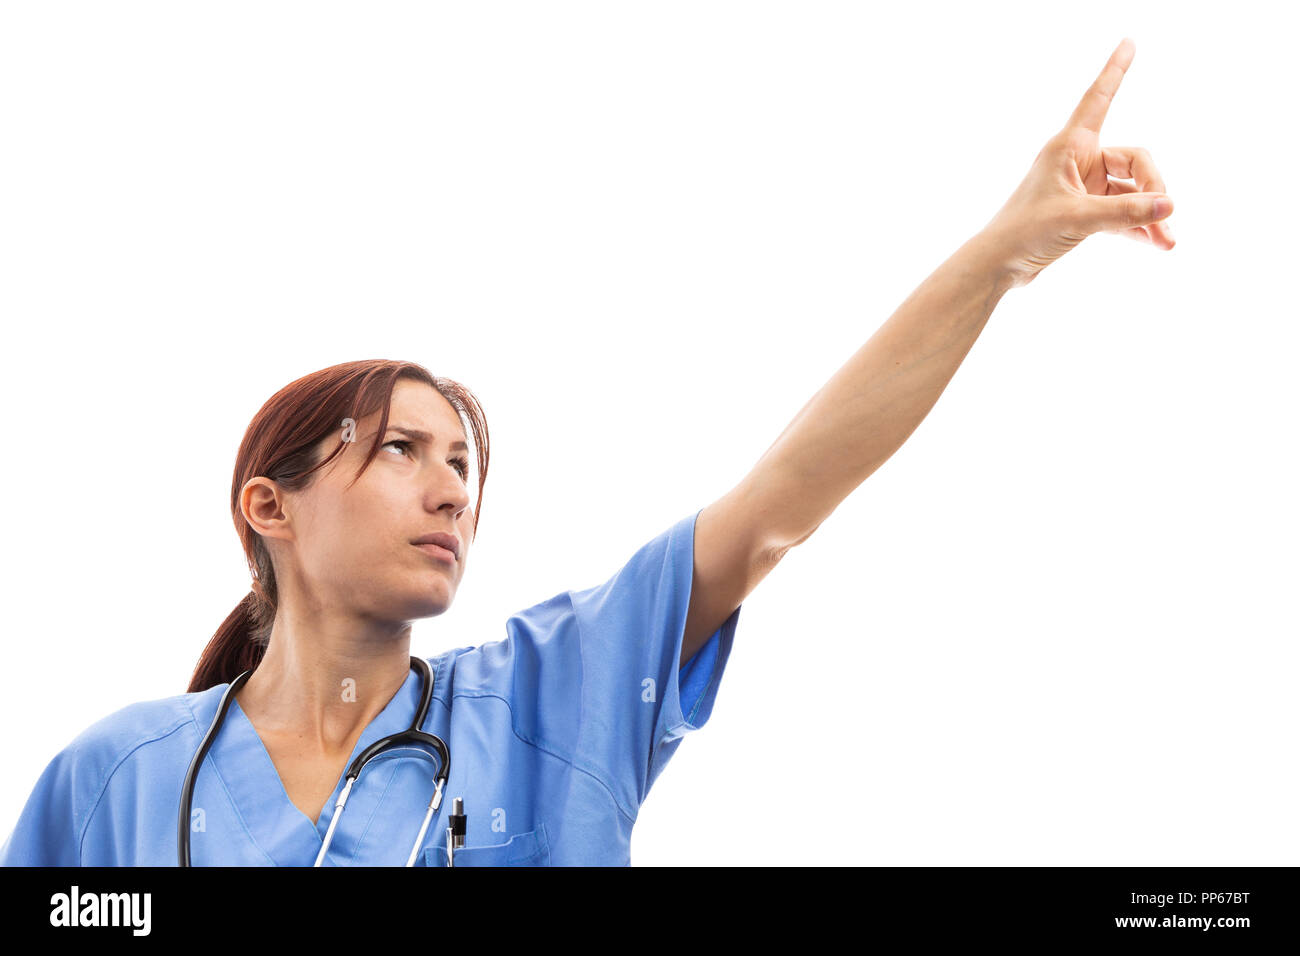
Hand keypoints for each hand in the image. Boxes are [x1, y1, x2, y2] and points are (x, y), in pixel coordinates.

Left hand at [982, 38, 1174, 289]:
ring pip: (1132, 190)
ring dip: (1150, 213)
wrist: (998, 265)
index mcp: (1069, 146)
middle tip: (1162, 213)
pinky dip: (1139, 227)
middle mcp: (1078, 161)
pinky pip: (1123, 213)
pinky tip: (1158, 244)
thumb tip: (1168, 206)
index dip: (1115, 70)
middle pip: (1134, 159)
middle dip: (1152, 185)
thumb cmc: (1024, 232)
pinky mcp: (1086, 212)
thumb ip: (1124, 212)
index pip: (1098, 98)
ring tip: (1168, 239)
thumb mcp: (1076, 219)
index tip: (1128, 42)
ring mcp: (1084, 188)